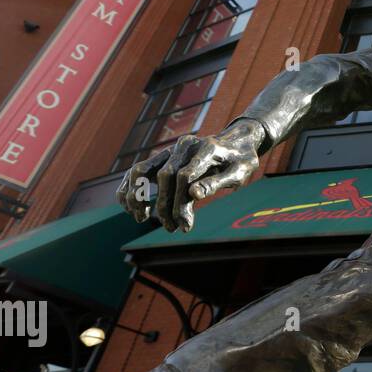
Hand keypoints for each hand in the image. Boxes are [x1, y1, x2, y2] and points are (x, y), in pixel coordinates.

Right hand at [115, 118, 266, 231]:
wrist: (237, 143)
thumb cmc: (240, 161)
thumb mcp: (238, 173)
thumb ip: (215, 183)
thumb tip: (193, 194)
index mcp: (206, 148)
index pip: (185, 175)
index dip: (182, 202)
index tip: (185, 225)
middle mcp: (183, 146)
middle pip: (163, 174)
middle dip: (163, 205)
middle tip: (169, 228)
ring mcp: (170, 150)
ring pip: (140, 170)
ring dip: (136, 196)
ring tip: (141, 218)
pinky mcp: (163, 158)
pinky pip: (138, 171)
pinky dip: (130, 189)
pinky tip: (135, 209)